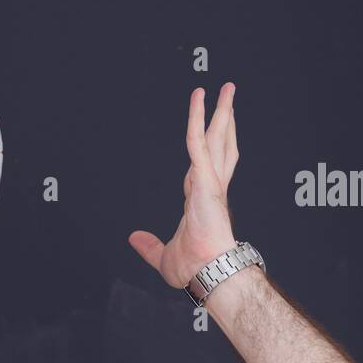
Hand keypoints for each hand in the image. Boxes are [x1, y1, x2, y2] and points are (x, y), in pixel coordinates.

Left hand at [129, 84, 240, 288]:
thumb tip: (133, 238)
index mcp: (203, 201)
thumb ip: (149, 244)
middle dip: (225, 120)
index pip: (207, 165)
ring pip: (216, 138)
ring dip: (221, 111)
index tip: (210, 131)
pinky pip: (198, 143)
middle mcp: (212, 187)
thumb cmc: (195, 268)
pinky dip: (197, 119)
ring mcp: (211, 182)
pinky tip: (199, 99)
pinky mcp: (206, 180)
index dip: (209, 146)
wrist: (209, 273)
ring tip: (226, 88)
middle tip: (229, 97)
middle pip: (221, 145)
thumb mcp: (163, 255)